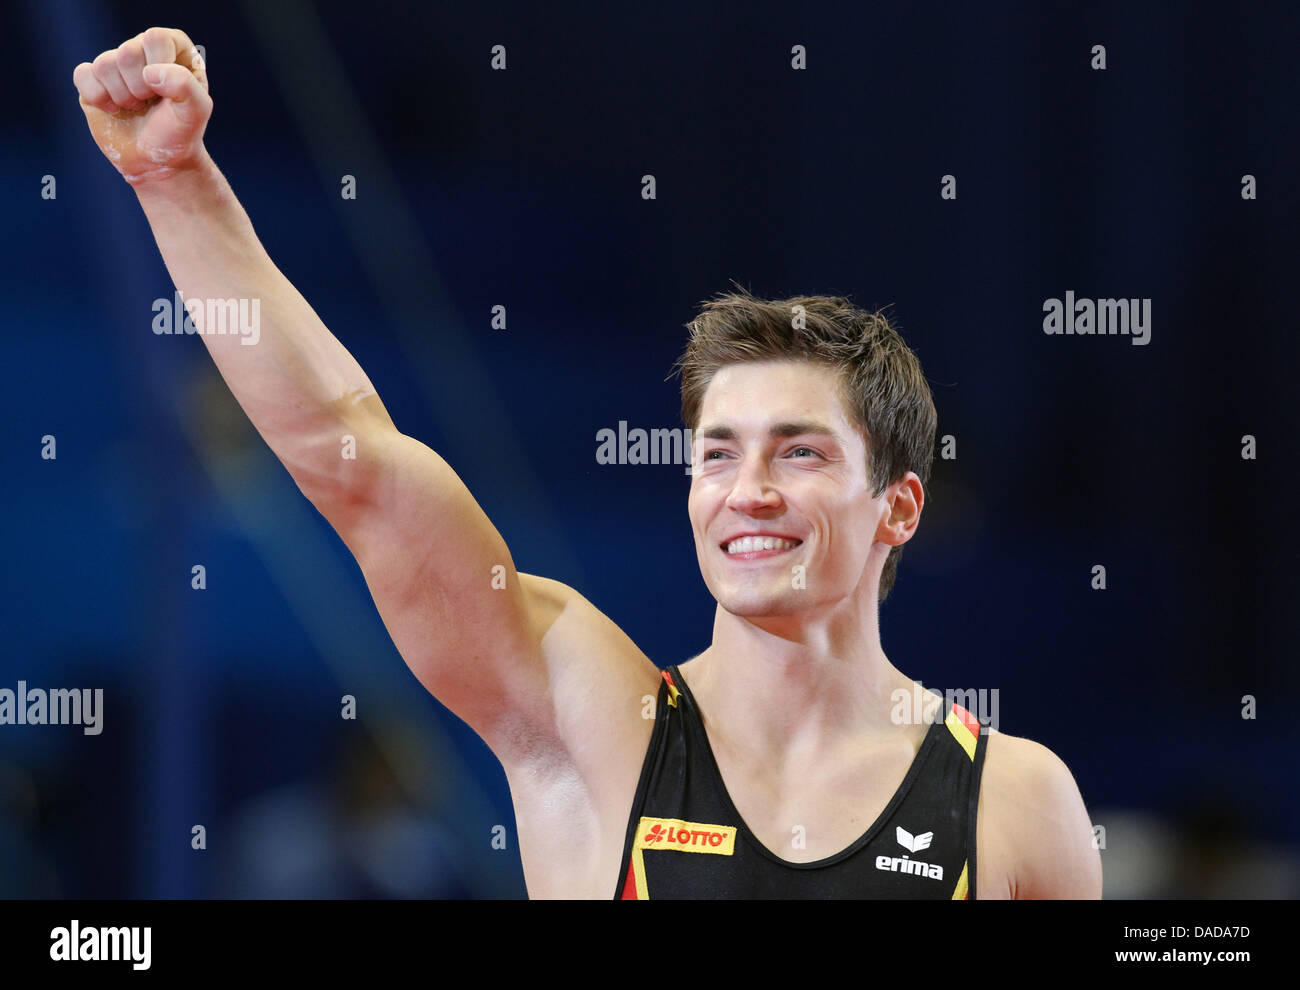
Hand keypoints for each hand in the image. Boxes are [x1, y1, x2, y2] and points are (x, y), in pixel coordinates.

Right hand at [73, 27, 212, 185]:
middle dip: (140, 89)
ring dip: (122, 97)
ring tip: (136, 108)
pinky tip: (114, 110)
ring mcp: (116, 63)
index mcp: (172, 48)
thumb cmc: (180, 133)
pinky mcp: (93, 79)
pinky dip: (99, 99)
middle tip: (150, 104)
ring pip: (104, 64)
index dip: (159, 68)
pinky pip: (83, 75)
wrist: (156, 162)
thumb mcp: (197, 111)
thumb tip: (150, 72)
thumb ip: (185, 85)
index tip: (167, 92)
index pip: (155, 38)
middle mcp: (142, 50)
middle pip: (127, 52)